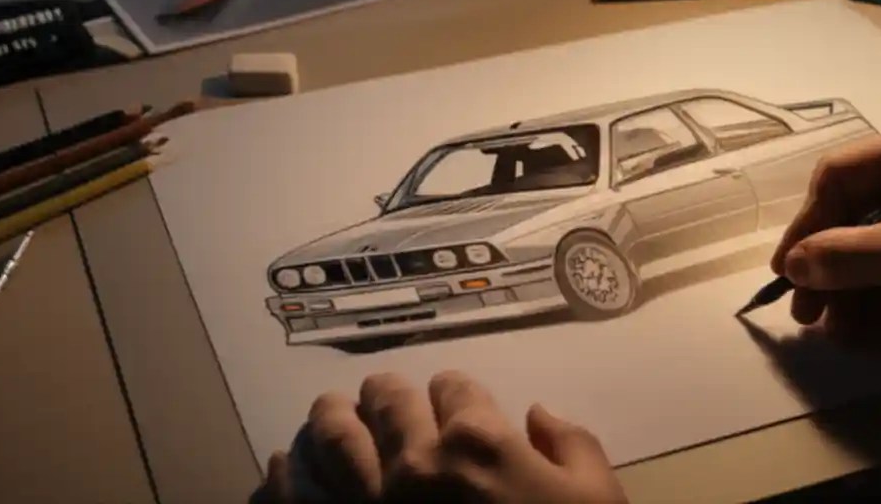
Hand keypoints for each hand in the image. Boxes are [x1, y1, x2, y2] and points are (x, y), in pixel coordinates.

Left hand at [259, 371, 626, 503]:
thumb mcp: (597, 500)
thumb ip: (573, 447)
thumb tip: (538, 416)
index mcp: (478, 443)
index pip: (453, 387)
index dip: (455, 394)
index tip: (453, 405)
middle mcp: (415, 462)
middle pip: (385, 400)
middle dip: (384, 394)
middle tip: (379, 398)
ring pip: (330, 437)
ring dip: (326, 420)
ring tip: (324, 417)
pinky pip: (293, 498)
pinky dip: (282, 477)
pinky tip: (282, 467)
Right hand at [769, 118, 880, 357]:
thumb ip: (845, 256)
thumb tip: (793, 266)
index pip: (838, 176)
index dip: (806, 224)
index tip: (787, 271)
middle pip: (849, 212)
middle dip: (824, 264)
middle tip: (805, 311)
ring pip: (868, 244)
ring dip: (844, 287)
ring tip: (832, 329)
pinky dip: (872, 295)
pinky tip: (857, 329)